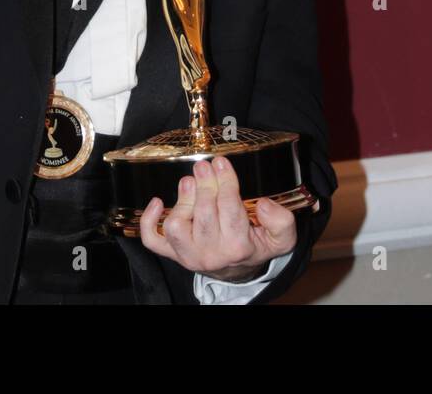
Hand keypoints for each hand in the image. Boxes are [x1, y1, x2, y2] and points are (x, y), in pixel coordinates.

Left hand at [138, 154, 296, 281]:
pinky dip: (149, 220)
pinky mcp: (172, 253)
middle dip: (204, 185)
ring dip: (182, 200)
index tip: (221, 162)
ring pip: (176, 226)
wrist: (236, 269)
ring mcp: (188, 254)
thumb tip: (265, 204)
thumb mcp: (282, 238)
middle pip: (203, 213)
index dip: (225, 182)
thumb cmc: (256, 246)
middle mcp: (211, 253)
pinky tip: (158, 201)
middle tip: (205, 165)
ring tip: (190, 182)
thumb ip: (282, 221)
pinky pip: (153, 240)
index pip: (230, 209)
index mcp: (238, 247)